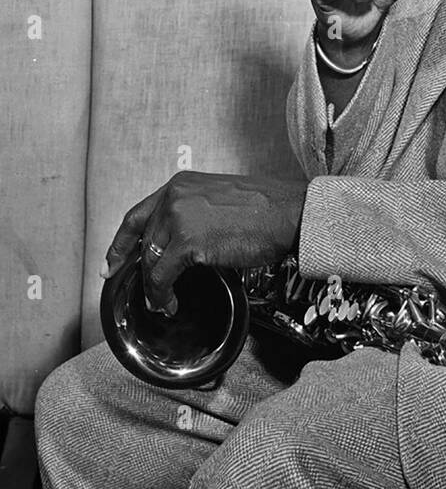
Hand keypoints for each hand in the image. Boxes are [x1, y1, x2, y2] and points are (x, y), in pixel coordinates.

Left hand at [103, 170, 307, 313]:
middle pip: (142, 241)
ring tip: (161, 302)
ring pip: (149, 260)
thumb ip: (193, 213)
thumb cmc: (266, 208)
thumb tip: (180, 244)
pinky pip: (161, 276)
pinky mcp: (188, 243)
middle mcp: (174, 197)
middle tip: (138, 290)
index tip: (112, 261)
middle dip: (134, 269)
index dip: (120, 242)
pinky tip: (170, 303)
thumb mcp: (219, 199)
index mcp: (180, 185)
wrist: (290, 212)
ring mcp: (178, 218)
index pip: (137, 215)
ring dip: (152, 287)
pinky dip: (161, 294)